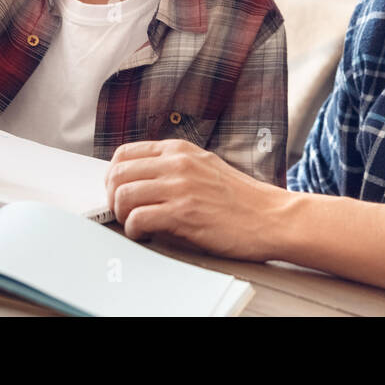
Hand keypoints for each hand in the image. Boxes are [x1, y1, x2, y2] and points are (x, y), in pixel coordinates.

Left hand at [104, 139, 288, 260]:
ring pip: (122, 196)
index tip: (118, 192)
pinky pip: (138, 219)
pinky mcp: (184, 213)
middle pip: (117, 174)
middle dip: (112, 197)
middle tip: (124, 213)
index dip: (113, 176)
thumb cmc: (241, 199)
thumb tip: (138, 180)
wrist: (271, 218)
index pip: (124, 153)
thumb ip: (172, 167)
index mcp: (180, 150)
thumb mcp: (204, 167)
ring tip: (137, 225)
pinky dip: (135, 231)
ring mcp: (180, 187)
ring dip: (122, 216)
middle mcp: (177, 163)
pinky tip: (148, 234)